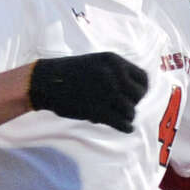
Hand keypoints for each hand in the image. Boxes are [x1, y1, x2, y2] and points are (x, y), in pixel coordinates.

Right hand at [28, 53, 147, 131]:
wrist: (46, 81)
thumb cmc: (71, 74)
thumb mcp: (97, 63)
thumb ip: (116, 73)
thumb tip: (136, 92)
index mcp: (114, 61)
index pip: (143, 78)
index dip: (141, 89)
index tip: (132, 96)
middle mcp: (113, 75)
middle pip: (139, 96)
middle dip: (133, 103)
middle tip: (123, 107)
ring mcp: (106, 92)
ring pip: (130, 111)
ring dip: (126, 117)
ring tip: (118, 117)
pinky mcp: (98, 110)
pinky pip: (121, 123)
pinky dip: (125, 127)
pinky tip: (126, 128)